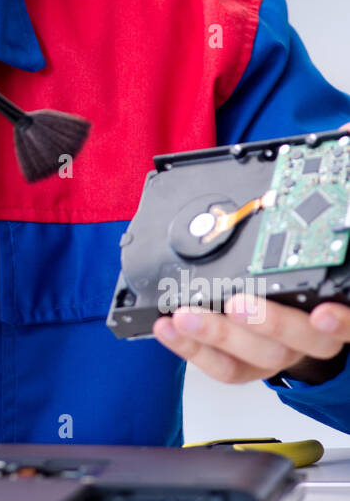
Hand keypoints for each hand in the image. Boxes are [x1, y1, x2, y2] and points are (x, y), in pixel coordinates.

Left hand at [152, 119, 349, 385]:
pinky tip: (169, 328)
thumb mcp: (329, 218)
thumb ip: (341, 178)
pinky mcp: (249, 362)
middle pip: (302, 340)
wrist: (311, 305)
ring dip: (219, 336)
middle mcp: (317, 332)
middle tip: (239, 304)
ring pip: (257, 355)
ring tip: (186, 314)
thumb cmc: (314, 259)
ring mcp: (282, 350)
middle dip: (267, 322)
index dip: (343, 320)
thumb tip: (345, 132)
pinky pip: (224, 368)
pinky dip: (193, 352)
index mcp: (342, 298)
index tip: (324, 311)